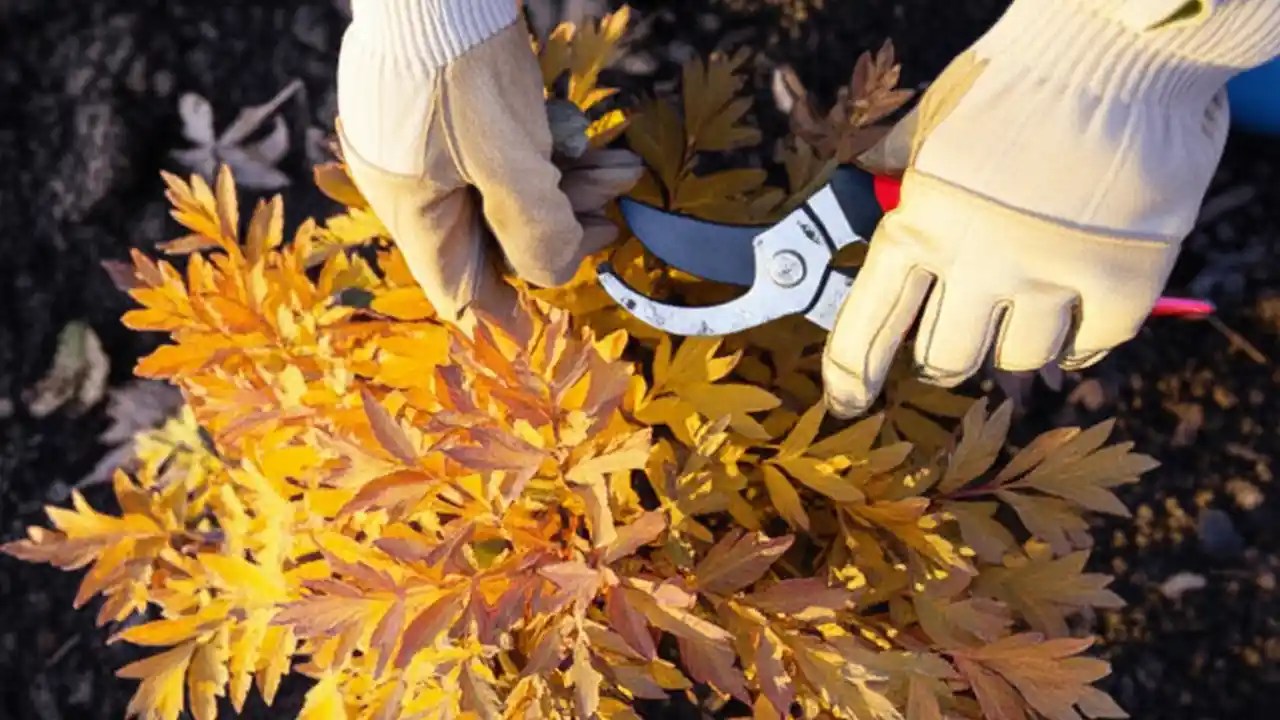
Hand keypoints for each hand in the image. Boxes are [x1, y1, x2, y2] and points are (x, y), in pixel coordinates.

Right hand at [336, 2, 633, 330]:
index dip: (506, 317)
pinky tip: (594, 146)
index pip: (458, 290)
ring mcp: (431, 144)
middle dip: (559, 229)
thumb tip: (557, 276)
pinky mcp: (454, 108)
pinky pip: (506, 152)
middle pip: (495, 237)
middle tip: (610, 220)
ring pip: (507, 190)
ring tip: (620, 171)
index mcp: (412, 208)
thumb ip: (536, 232)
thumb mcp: (508, 162)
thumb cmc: (461, 65)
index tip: (549, 333)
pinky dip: (548, 154)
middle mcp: (414, 184)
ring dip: (567, 188)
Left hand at [822, 0, 1279, 417]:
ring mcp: (1052, 274)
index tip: (847, 403)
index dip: (850, 375)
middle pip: (945, 359)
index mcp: (921, 224)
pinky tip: (1078, 313)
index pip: (868, 325)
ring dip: (1014, 344)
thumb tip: (859, 183)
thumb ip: (894, 169)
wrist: (1116, 51)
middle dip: (945, 355)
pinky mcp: (1124, 281)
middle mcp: (979, 260)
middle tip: (957, 339)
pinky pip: (1091, 348)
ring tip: (1025, 304)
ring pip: (1018, 361)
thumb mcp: (932, 123)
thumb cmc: (1015, 81)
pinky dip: (1081, 341)